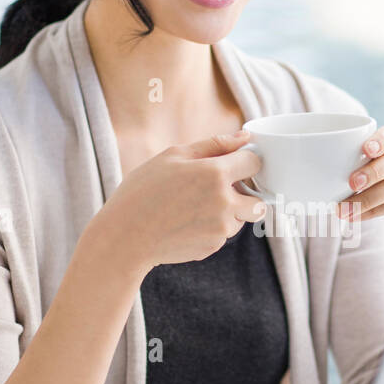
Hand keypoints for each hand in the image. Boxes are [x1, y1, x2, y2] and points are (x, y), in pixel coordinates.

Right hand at [97, 129, 265, 275]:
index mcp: (216, 174)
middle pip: (258, 199)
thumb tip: (245, 136)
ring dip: (228, 211)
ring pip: (241, 218)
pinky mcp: (213, 247)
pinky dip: (212, 227)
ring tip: (193, 206)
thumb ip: (214, 145)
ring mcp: (221, 229)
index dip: (244, 160)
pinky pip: (223, 233)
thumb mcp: (173, 156)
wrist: (125, 237)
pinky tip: (186, 222)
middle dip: (244, 193)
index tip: (233, 163)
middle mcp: (225, 203)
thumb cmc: (143, 191)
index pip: (255, 162)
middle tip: (216, 189)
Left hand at [337, 117, 383, 242]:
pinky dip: (374, 211)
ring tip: (346, 207)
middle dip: (372, 172)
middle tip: (351, 183)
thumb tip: (332, 165)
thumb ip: (366, 155)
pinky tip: (357, 215)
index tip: (366, 150)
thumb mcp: (380, 156)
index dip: (383, 140)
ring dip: (368, 198)